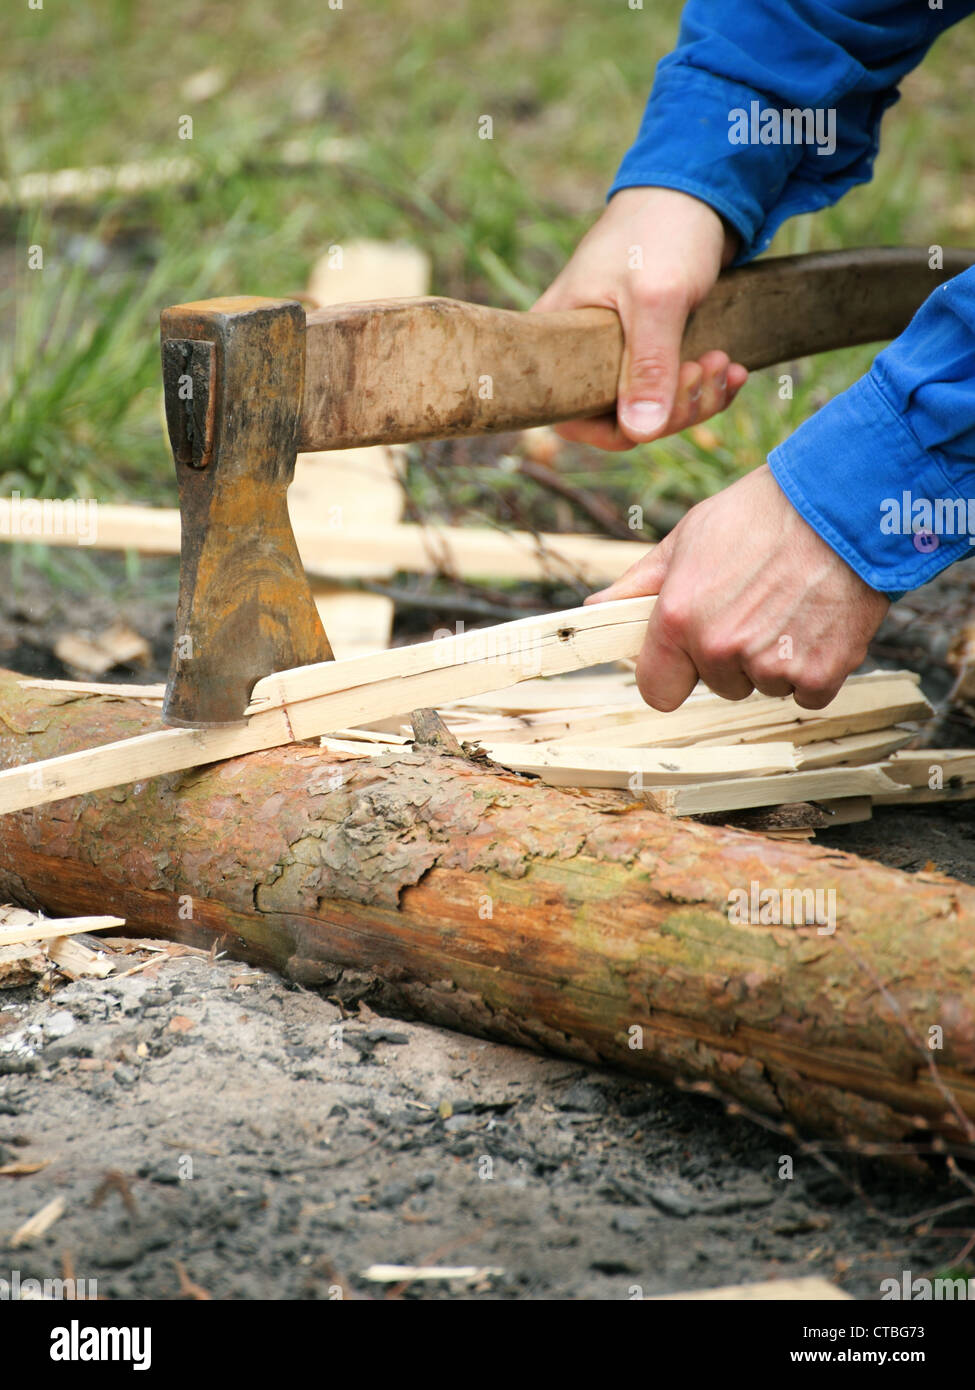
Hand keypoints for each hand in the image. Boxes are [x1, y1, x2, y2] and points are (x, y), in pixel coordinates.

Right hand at [533, 186, 747, 449]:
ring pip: (652, 409)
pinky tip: (732, 369)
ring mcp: (616, 352)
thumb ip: (649, 367)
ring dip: (696, 399)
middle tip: (709, 369)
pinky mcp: (649, 348)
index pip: (573, 419)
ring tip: (725, 364)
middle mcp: (581, 354)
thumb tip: (641, 433)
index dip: (622, 428)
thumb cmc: (663, 229)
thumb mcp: (658, 298)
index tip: (666, 401)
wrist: (699, 189)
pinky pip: (672, 390)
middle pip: (620, 420)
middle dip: (673, 410)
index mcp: (559, 341)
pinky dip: (705, 387)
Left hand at [587, 465, 890, 710]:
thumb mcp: (687, 538)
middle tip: (757, 604)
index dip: (673, 673)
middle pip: (719, 685)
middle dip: (733, 656)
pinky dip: (816, 667)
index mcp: (678, 618)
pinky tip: (819, 621)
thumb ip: (639, 585)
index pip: (657, 691)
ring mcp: (770, 665)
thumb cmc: (761, 513)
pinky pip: (808, 693)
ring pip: (764, 686)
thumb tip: (596, 609)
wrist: (844, 502)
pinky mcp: (820, 673)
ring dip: (776, 659)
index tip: (689, 656)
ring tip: (791, 604)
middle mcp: (719, 648)